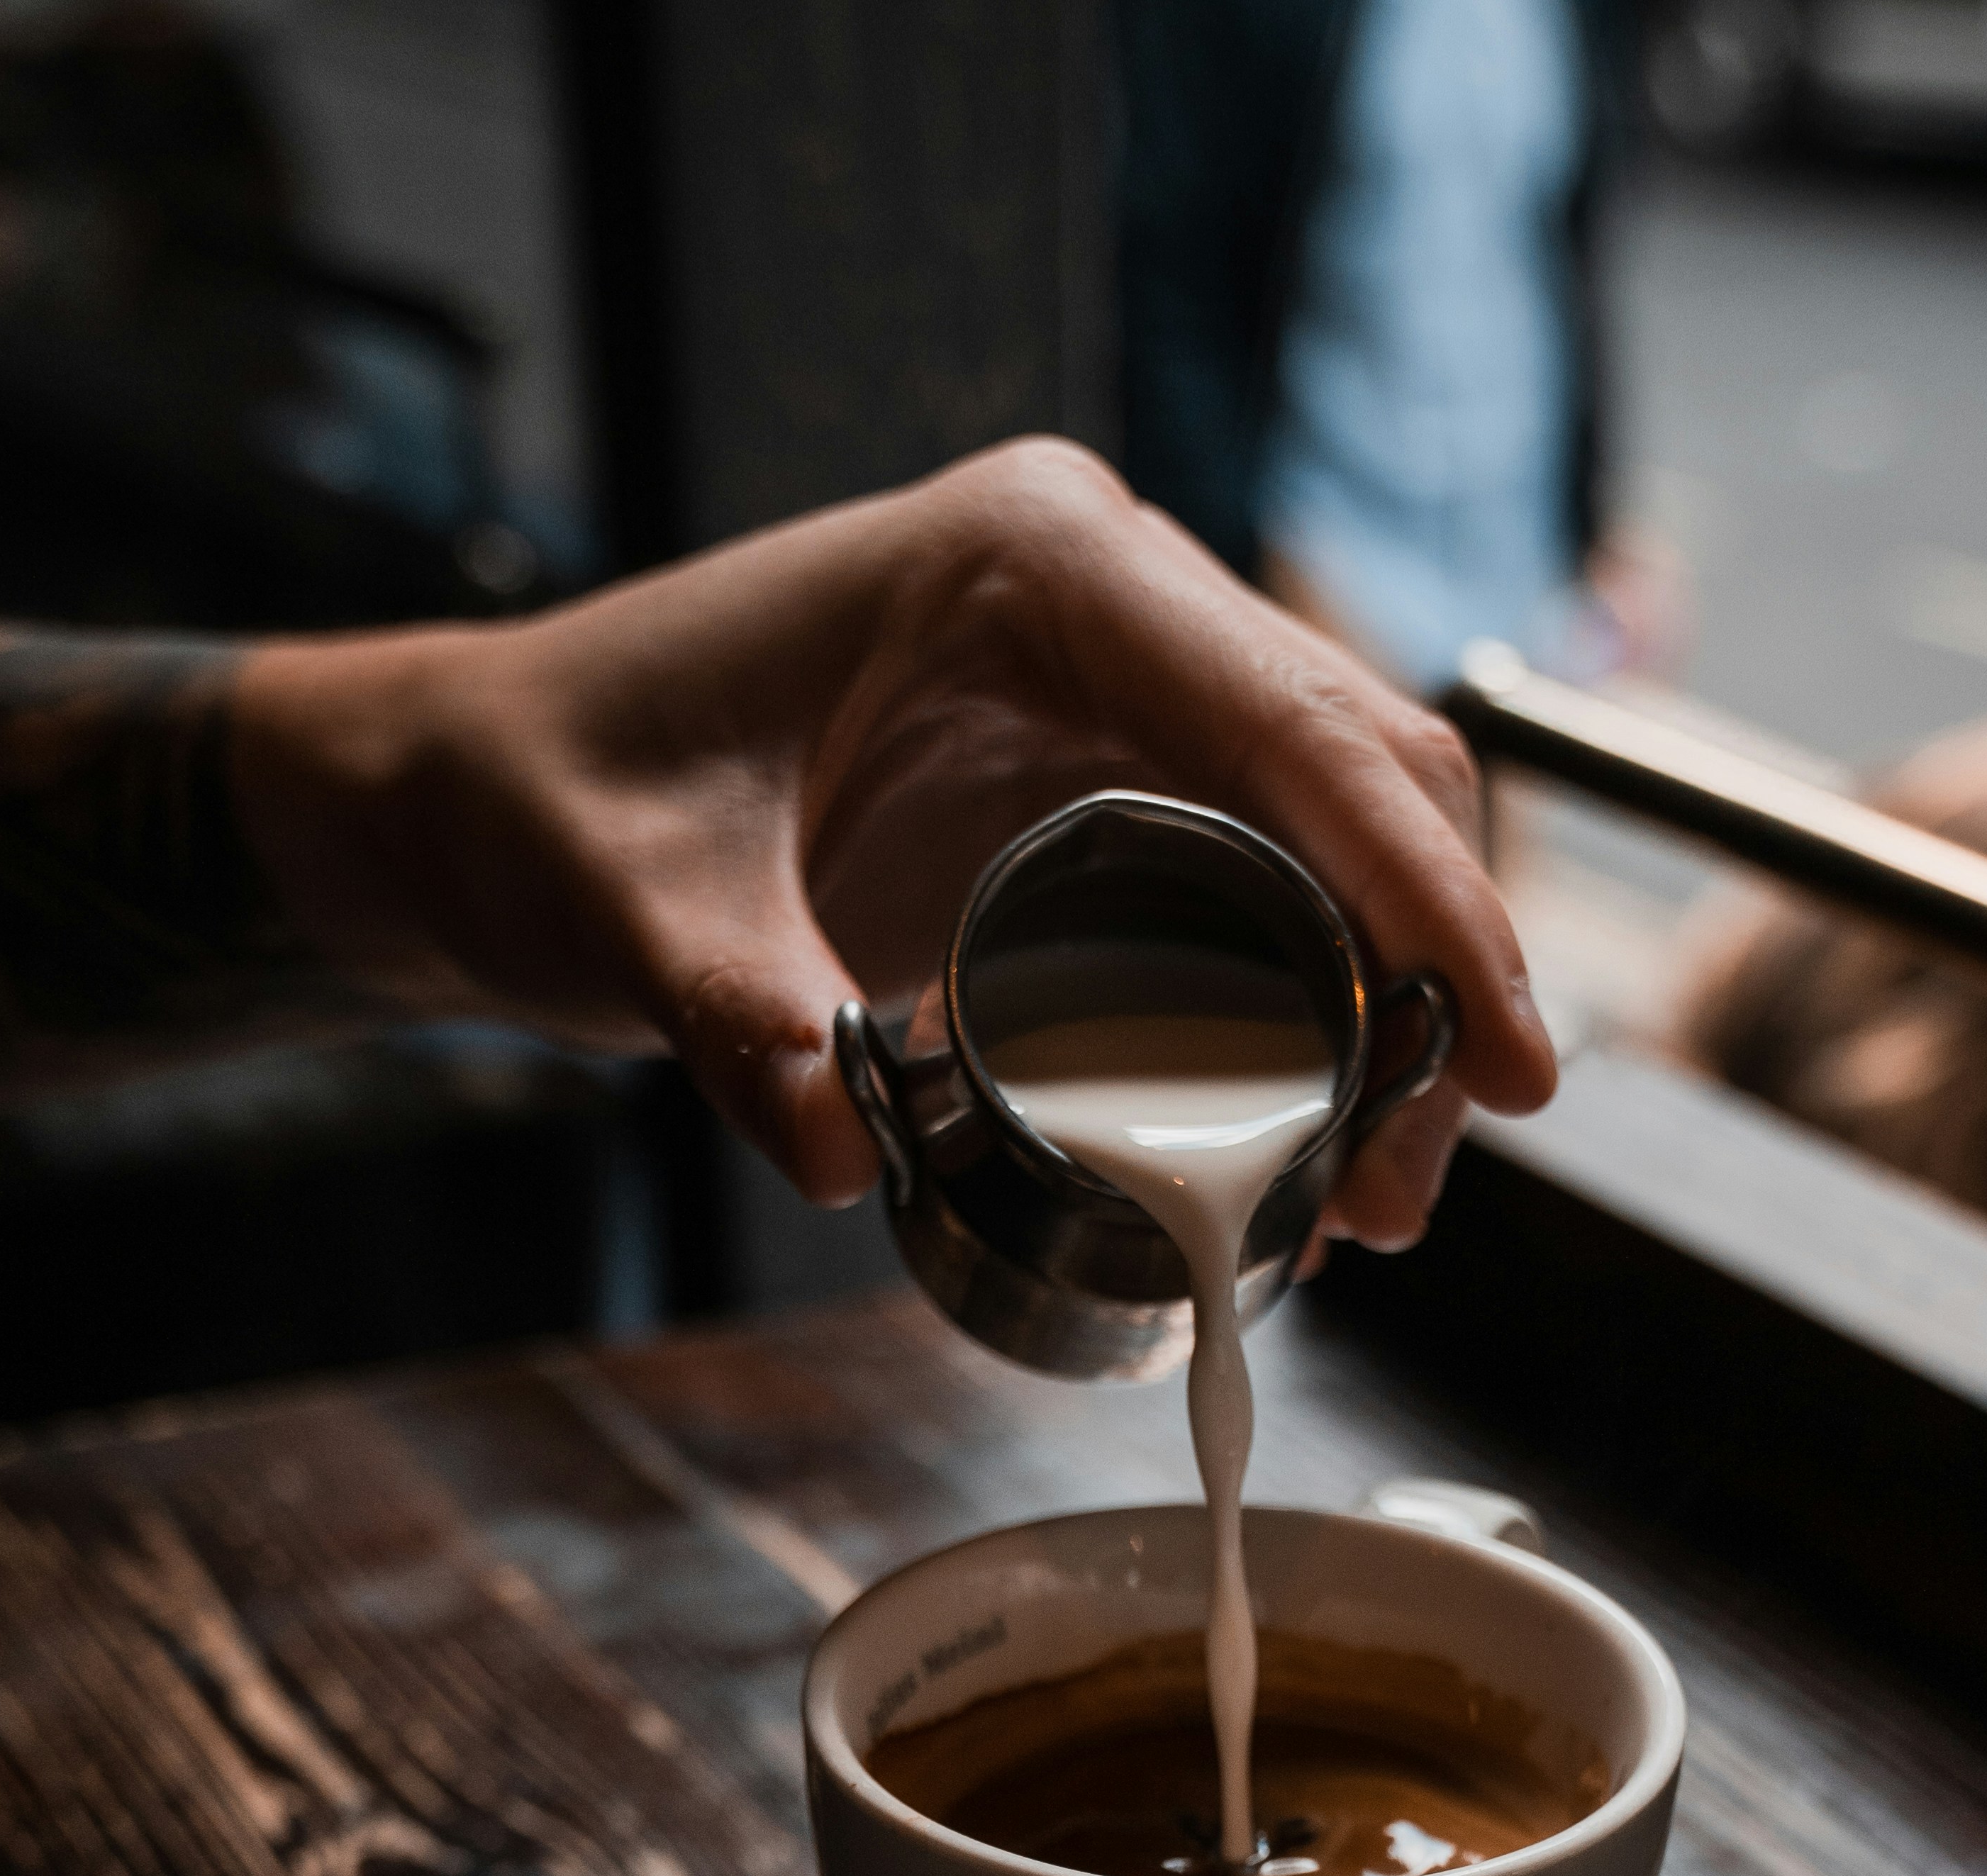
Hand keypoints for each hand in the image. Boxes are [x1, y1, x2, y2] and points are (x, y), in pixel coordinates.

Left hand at [233, 439, 1556, 1249]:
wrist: (483, 793)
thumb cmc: (550, 794)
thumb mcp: (628, 906)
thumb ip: (733, 1015)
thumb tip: (840, 1156)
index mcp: (1031, 563)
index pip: (1296, 724)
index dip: (1427, 896)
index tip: (1504, 1054)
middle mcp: (1108, 602)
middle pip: (1364, 776)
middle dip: (1434, 980)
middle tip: (1421, 1180)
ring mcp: (1117, 691)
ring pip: (1341, 834)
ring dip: (1391, 1010)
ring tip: (1382, 1201)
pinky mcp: (1100, 783)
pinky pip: (1267, 881)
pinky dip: (1318, 1004)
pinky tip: (1315, 1139)